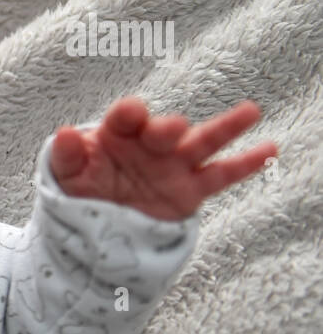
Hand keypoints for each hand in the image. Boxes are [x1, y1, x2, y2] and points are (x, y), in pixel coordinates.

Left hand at [49, 97, 277, 219]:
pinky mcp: (190, 189)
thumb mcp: (66, 175)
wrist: (97, 222)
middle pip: (164, 129)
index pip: (126, 117)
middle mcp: (149, 144)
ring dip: (224, 128)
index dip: (130, 114)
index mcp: (118, 134)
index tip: (132, 115)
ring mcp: (173, 165)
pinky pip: (222, 175)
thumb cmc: (82, 187)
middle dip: (168, 128)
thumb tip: (64, 133)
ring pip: (203, 142)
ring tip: (249, 110)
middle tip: (170, 129)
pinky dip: (246, 164)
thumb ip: (66, 156)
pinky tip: (269, 149)